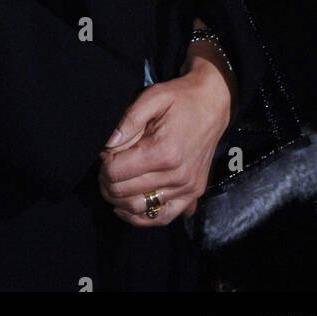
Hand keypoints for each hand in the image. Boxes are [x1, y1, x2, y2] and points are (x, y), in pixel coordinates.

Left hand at [97, 63, 231, 226]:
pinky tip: (126, 207)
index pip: (116, 172)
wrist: (212, 104)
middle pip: (124, 193)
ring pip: (140, 209)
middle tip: (104, 167)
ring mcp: (187, 189)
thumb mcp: (153, 97)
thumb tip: (107, 144)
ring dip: (118, 201)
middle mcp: (177, 176)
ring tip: (111, 184)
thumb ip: (129, 121)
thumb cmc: (180, 99)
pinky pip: (162, 217)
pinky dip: (140, 218)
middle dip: (106, 182)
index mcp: (164, 152)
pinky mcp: (192, 195)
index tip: (104, 153)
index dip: (103, 163)